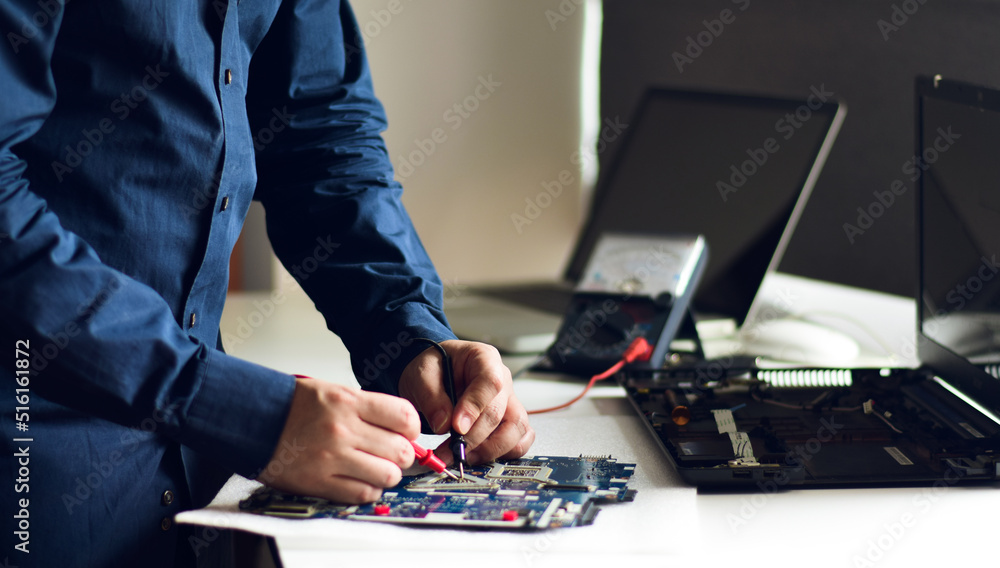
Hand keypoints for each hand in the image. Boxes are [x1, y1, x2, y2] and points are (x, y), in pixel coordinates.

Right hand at [261, 378, 418, 503]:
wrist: (253, 419)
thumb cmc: (295, 405)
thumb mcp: (335, 392)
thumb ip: (369, 409)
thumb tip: (404, 430)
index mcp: (348, 402)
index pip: (404, 417)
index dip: (412, 428)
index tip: (407, 432)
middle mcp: (342, 430)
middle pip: (401, 450)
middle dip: (403, 453)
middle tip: (391, 451)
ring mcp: (331, 458)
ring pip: (387, 475)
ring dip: (387, 474)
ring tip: (376, 467)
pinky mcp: (319, 482)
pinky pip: (362, 494)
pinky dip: (369, 490)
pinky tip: (361, 480)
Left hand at [398, 340, 534, 463]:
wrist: (435, 374)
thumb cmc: (434, 368)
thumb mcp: (423, 374)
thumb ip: (432, 396)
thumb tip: (443, 425)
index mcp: (484, 359)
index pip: (490, 382)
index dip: (475, 407)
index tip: (457, 427)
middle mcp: (503, 380)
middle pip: (500, 411)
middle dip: (474, 437)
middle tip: (451, 451)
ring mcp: (509, 402)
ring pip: (516, 429)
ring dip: (490, 449)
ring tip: (463, 456)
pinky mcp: (509, 421)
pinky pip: (520, 439)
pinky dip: (504, 453)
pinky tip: (481, 456)